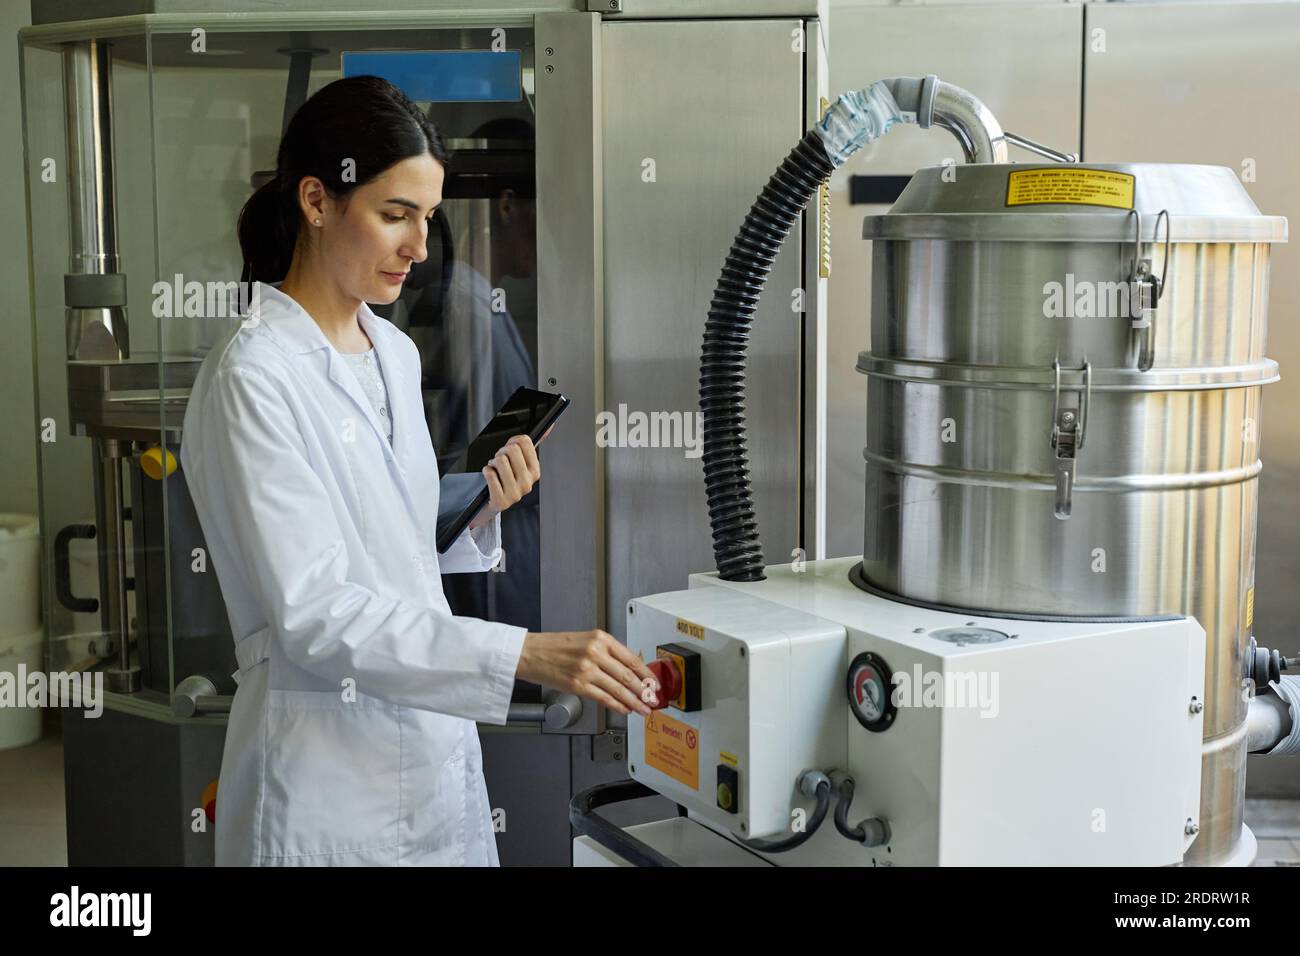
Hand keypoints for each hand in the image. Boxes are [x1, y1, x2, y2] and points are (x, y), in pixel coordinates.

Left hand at [470, 435, 540, 528]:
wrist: (494, 502)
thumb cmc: (507, 478)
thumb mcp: (521, 462)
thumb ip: (532, 445)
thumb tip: (550, 424)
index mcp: (535, 471)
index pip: (524, 441)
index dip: (512, 441)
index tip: (509, 448)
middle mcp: (528, 482)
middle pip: (511, 449)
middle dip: (501, 452)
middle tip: (499, 461)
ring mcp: (516, 493)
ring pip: (500, 460)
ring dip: (492, 463)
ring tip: (495, 470)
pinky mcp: (501, 500)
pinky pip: (490, 474)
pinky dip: (486, 471)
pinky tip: (490, 477)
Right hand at [516, 630, 658, 715]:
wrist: (528, 652)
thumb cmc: (553, 647)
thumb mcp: (584, 640)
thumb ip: (606, 651)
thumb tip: (627, 669)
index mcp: (600, 638)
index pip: (631, 658)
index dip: (646, 674)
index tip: (654, 683)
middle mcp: (595, 652)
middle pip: (628, 675)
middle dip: (644, 691)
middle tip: (653, 700)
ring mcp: (586, 669)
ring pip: (618, 689)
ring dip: (634, 702)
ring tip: (643, 709)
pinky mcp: (577, 685)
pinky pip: (603, 698)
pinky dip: (616, 705)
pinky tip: (624, 709)